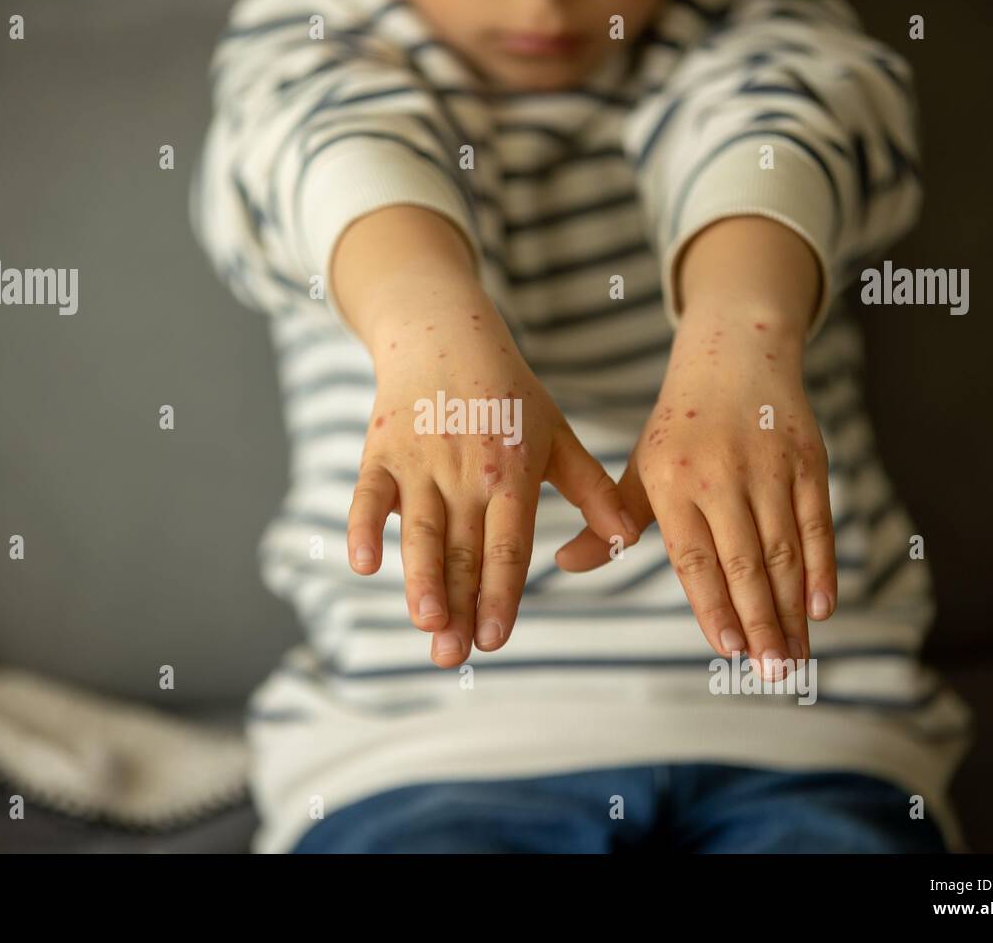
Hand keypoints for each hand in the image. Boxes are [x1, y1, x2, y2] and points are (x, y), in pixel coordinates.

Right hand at [331, 206, 634, 668]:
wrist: (444, 334)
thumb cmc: (508, 394)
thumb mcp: (556, 434)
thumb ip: (591, 488)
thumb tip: (629, 538)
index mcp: (511, 473)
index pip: (508, 544)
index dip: (502, 592)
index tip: (497, 639)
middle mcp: (465, 472)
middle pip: (460, 548)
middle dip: (457, 605)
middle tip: (452, 658)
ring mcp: (420, 461)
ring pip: (418, 529)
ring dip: (419, 578)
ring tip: (424, 623)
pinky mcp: (380, 450)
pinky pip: (367, 494)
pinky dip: (363, 526)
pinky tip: (362, 564)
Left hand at [555, 217, 836, 678]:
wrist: (735, 356)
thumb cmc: (678, 427)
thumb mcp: (638, 469)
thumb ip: (610, 523)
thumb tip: (564, 564)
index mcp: (673, 480)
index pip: (695, 556)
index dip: (713, 604)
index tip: (726, 650)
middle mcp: (721, 475)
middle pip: (745, 561)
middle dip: (760, 622)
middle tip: (771, 673)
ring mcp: (769, 468)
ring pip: (783, 550)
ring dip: (792, 609)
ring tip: (794, 657)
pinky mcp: (808, 462)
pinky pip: (817, 524)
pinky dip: (822, 568)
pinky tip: (822, 609)